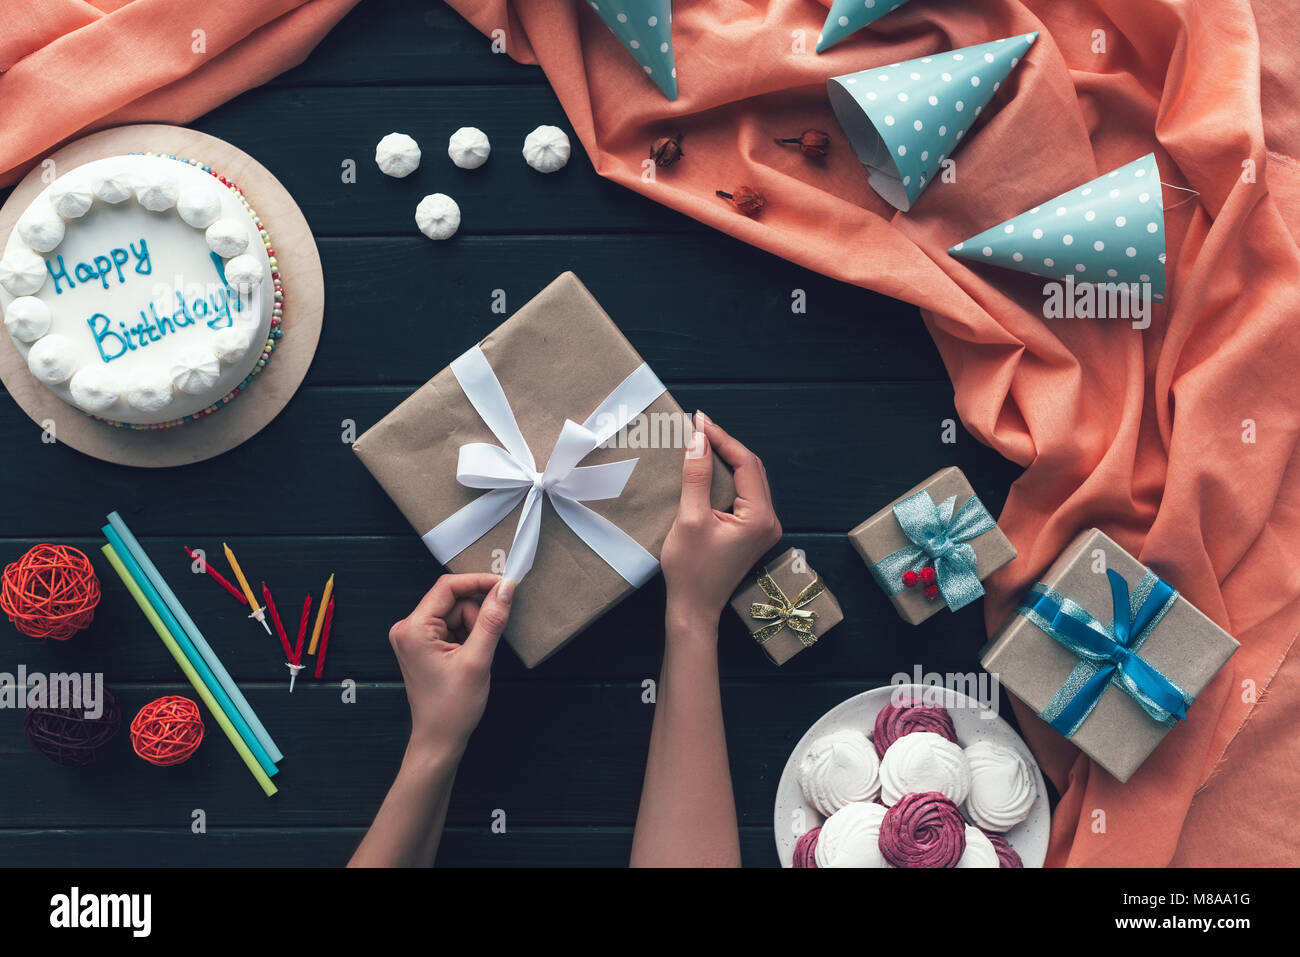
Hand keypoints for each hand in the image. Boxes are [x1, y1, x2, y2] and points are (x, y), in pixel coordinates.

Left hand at [387, 573, 513, 758]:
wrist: (439, 739)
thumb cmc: (452, 707)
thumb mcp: (477, 660)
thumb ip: (491, 621)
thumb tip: (505, 589)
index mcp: (413, 629)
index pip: (447, 587)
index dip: (478, 582)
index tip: (505, 586)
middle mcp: (408, 628)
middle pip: (453, 601)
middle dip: (475, 616)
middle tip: (484, 644)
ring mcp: (414, 637)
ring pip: (455, 614)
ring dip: (472, 629)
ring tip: (473, 658)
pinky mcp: (423, 645)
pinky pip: (451, 627)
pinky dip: (466, 637)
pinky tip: (468, 658)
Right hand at [661, 411, 781, 623]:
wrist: (694, 609)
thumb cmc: (690, 571)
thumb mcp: (690, 519)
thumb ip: (697, 477)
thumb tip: (698, 439)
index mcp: (760, 517)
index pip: (745, 464)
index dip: (722, 438)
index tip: (698, 420)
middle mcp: (769, 520)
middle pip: (751, 469)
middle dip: (725, 445)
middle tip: (698, 425)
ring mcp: (763, 527)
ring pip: (748, 480)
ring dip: (726, 459)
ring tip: (701, 440)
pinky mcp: (752, 532)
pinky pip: (743, 493)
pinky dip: (727, 477)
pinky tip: (708, 466)